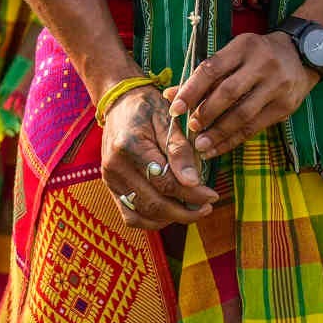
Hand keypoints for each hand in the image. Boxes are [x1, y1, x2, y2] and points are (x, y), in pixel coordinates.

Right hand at [100, 83, 217, 229]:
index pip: (165, 182)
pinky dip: (152, 220)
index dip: (192, 194)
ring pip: (144, 215)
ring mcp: (109, 178)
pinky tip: (170, 211)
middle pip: (154, 203)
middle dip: (186, 211)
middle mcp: (114, 166)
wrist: (120, 103)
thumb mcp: (168, 120)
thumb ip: (180, 151)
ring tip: (191, 208)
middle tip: (207, 207)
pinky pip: (131, 216)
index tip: (212, 195)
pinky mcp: (110, 186)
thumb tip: (194, 182)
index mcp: (129, 146)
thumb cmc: (148, 107)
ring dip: (171, 218)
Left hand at [166, 32, 318, 158]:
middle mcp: (262, 65)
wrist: (301, 55)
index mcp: (243, 47)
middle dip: (205, 113)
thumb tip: (170, 95)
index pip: (212, 69)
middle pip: (228, 92)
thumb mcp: (232, 55)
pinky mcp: (286, 106)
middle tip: (190, 128)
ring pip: (243, 114)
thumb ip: (203, 75)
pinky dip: (235, 139)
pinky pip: (256, 126)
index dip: (191, 89)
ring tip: (201, 145)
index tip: (175, 107)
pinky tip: (220, 147)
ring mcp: (276, 86)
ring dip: (219, 132)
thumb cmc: (256, 55)